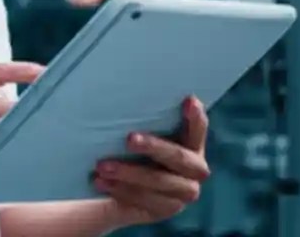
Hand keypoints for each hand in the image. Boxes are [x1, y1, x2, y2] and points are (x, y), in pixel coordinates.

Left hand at [93, 96, 210, 229]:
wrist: (128, 190)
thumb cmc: (138, 151)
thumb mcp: (146, 135)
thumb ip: (148, 120)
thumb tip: (126, 90)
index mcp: (194, 144)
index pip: (199, 128)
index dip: (195, 116)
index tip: (188, 100)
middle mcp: (196, 170)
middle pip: (178, 157)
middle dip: (153, 147)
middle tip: (129, 139)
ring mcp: (184, 193)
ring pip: (158, 182)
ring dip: (129, 174)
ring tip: (102, 166)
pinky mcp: (166, 210)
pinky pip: (144, 201)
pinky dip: (120, 190)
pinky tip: (101, 182)